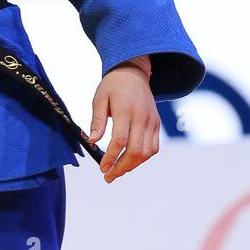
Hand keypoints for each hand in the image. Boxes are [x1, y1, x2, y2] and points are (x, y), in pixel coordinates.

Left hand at [88, 56, 158, 182]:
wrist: (133, 73)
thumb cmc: (113, 86)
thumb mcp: (99, 99)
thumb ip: (96, 121)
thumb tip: (92, 141)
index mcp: (126, 110)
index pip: (120, 140)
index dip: (111, 157)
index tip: (102, 168)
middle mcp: (142, 117)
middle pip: (136, 150)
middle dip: (121, 167)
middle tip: (108, 176)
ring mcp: (152, 121)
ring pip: (147, 152)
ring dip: (132, 165)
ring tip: (118, 171)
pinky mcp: (157, 124)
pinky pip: (154, 147)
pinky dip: (143, 158)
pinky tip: (130, 161)